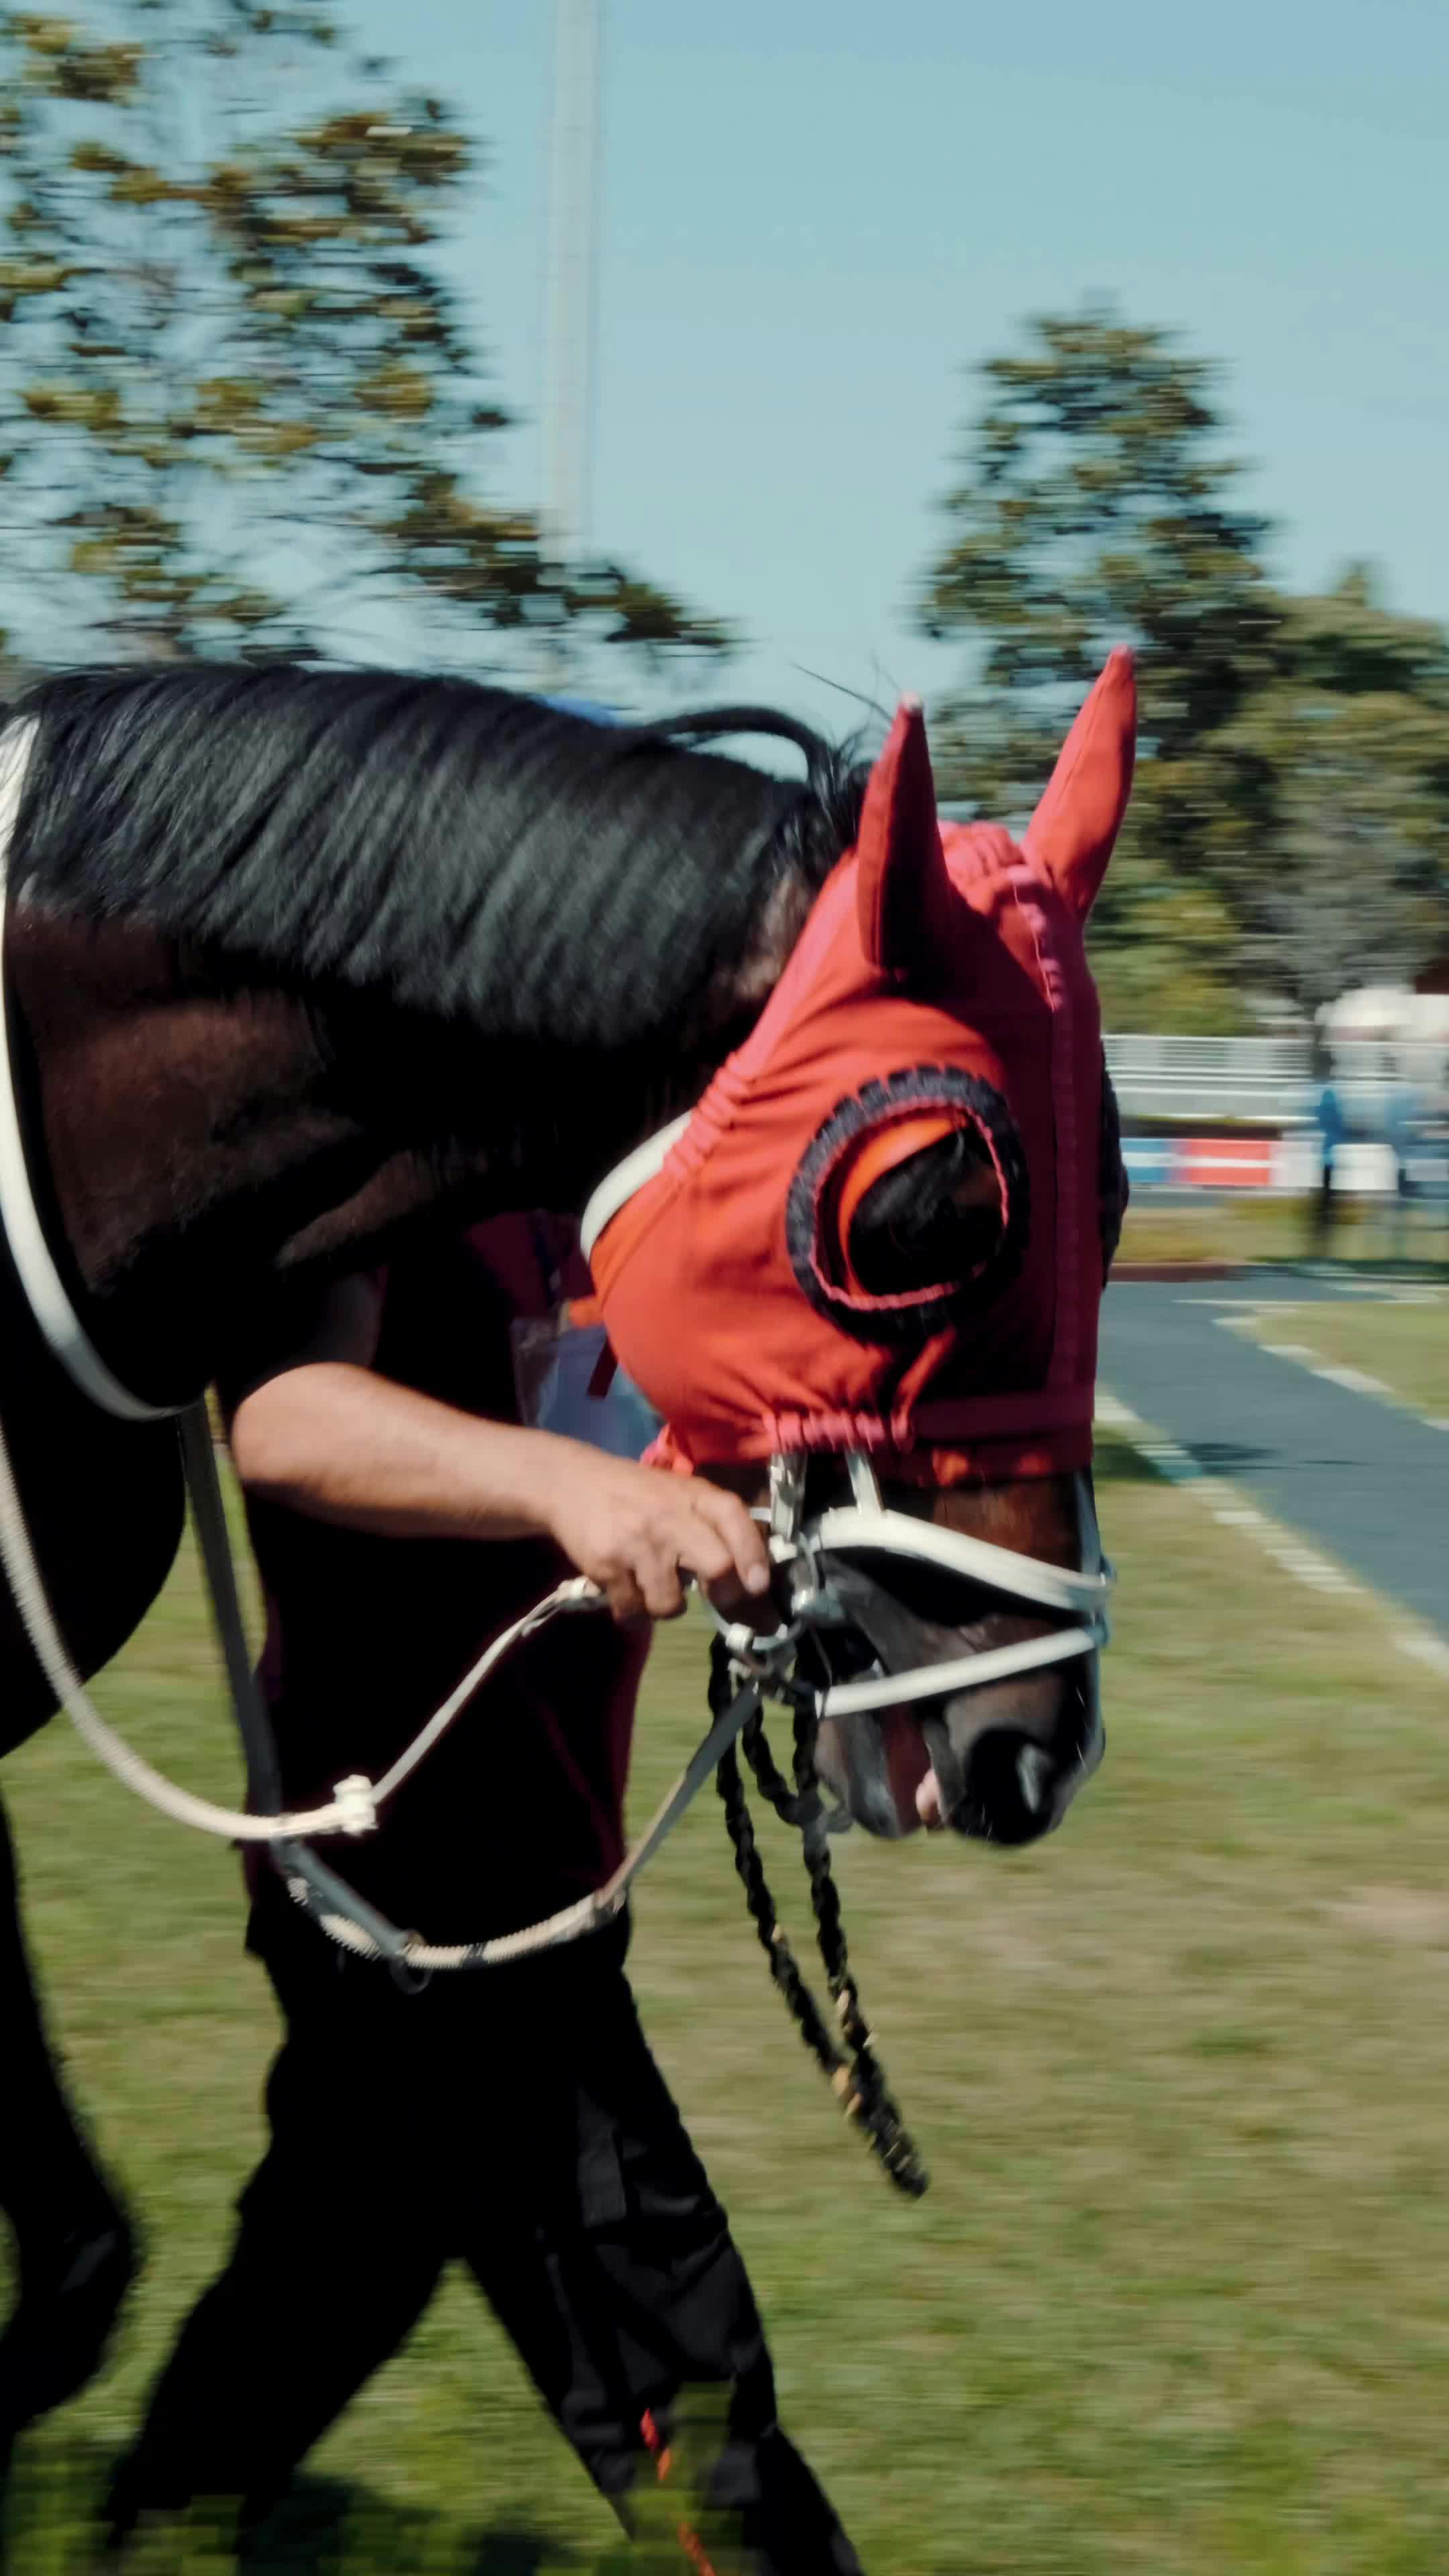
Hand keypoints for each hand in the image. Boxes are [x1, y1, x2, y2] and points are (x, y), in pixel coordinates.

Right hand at [540, 1449, 771, 1623]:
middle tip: (718, 1597)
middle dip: (724, 1593)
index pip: (735, 1520)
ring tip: (654, 1585)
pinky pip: (632, 1610)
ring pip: (670, 1603)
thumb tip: (755, 1577)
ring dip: (666, 1605)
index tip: (758, 1585)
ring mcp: (638, 1543)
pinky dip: (632, 1610)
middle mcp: (670, 1517)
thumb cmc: (638, 1494)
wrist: (572, 1483)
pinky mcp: (607, 1565)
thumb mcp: (681, 1494)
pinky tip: (627, 1589)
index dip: (753, 1556)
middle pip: (717, 1566)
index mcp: (695, 1496)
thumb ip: (715, 1525)